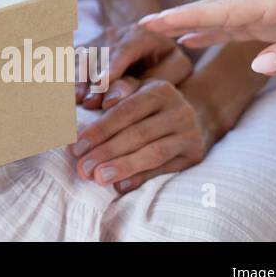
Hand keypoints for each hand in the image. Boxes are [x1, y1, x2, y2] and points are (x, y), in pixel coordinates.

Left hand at [69, 76, 217, 192]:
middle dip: (106, 152)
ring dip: (123, 167)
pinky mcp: (194, 154)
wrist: (199, 116)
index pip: (124, 112)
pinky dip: (141, 178)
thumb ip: (115, 93)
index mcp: (158, 90)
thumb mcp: (137, 91)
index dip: (99, 130)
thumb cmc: (153, 104)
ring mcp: (188, 133)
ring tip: (99, 177)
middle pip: (137, 134)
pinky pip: (165, 169)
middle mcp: (177, 110)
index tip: (76, 146)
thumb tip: (89, 103)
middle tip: (83, 168)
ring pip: (152, 153)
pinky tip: (121, 186)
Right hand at [77, 23, 191, 107]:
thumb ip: (157, 77)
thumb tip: (124, 93)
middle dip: (93, 79)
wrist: (152, 47)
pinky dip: (68, 78)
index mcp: (141, 35)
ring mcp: (97, 41)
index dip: (111, 65)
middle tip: (89, 102)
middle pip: (99, 56)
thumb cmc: (167, 63)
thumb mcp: (175, 66)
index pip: (124, 49)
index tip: (102, 83)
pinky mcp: (84, 51)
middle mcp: (115, 34)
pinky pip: (72, 64)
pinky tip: (65, 94)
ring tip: (75, 100)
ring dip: (78, 80)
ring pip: (82, 59)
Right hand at [139, 0, 275, 74]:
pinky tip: (191, 40)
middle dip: (176, 17)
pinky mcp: (271, 20)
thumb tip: (255, 66)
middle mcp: (263, 2)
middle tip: (142, 24)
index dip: (186, 17)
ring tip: (156, 30)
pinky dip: (210, 31)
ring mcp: (266, 10)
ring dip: (189, 23)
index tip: (155, 20)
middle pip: (212, 10)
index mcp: (274, 2)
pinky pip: (233, 26)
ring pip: (219, 17)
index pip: (221, 11)